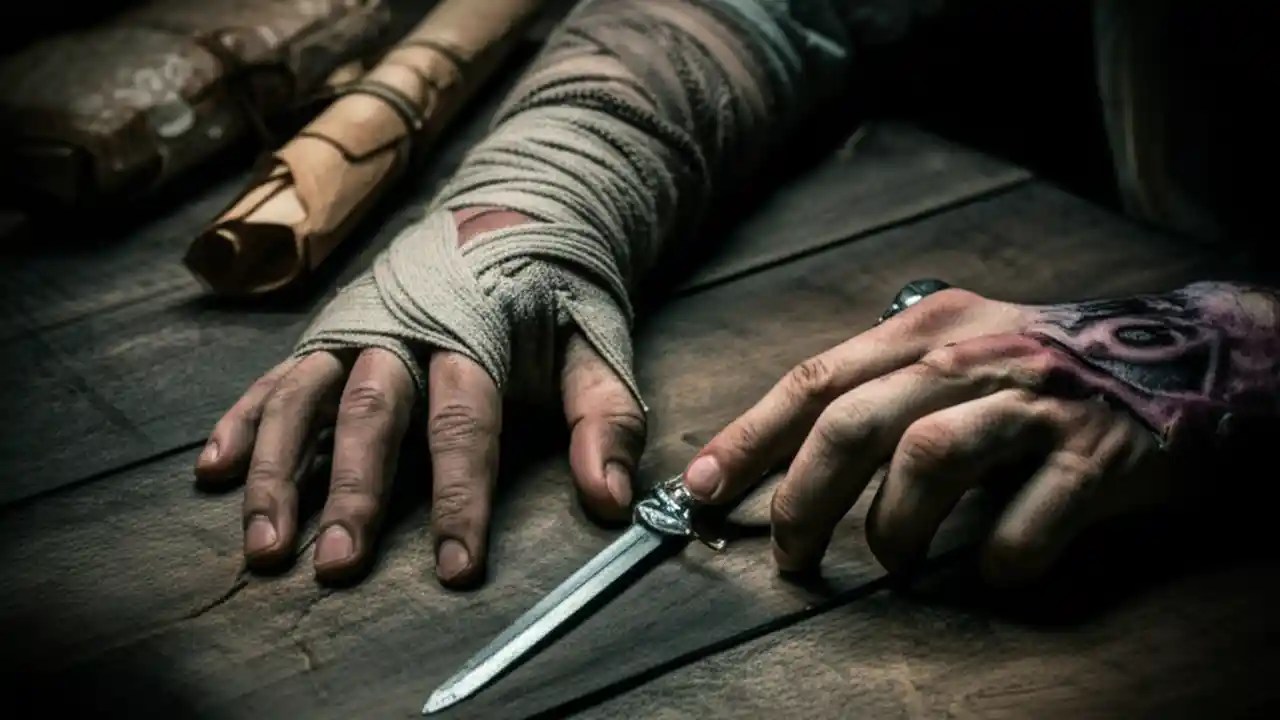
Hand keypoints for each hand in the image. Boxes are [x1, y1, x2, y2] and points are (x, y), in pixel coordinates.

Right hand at [194, 209, 645, 586]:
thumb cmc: (554, 291)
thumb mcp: (596, 343)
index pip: (466, 423)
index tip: (455, 567)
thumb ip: (605, 418)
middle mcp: (403, 328)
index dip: (459, 497)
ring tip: (263, 547)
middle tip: (337, 567)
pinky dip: (242, 422)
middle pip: (372, 414)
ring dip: (278, 473)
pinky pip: (274, 379)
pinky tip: (215, 472)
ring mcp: (355, 327)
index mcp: (475, 331)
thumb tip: (611, 500)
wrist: (509, 206)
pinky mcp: (326, 331)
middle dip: (352, 493)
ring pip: (305, 399)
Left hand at [681, 286, 1203, 585]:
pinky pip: (1025, 522)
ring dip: (893, 529)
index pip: (813, 382)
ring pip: (926, 459)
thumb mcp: (960, 348)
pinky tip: (996, 569)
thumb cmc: (1049, 367)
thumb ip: (887, 386)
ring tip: (896, 560)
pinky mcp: (1097, 454)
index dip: (749, 439)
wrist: (1189, 357)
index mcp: (927, 329)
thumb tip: (796, 456)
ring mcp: (1035, 402)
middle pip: (854, 424)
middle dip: (803, 500)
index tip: (700, 488)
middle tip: (790, 556)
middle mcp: (972, 354)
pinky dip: (997, 560)